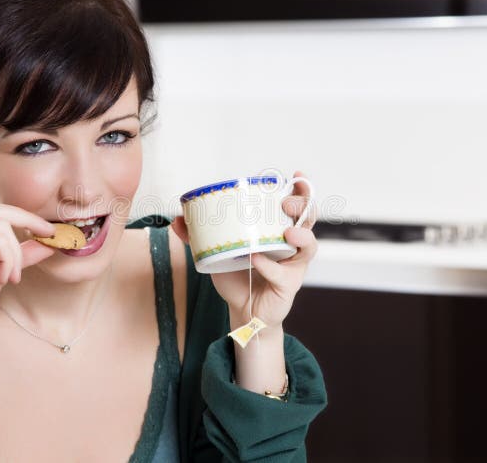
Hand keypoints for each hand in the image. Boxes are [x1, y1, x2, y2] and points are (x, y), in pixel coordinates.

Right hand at [0, 201, 56, 337]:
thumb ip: (19, 252)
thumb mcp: (0, 268)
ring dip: (15, 255)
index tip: (46, 229)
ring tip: (10, 277)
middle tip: (50, 235)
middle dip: (29, 221)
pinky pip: (0, 241)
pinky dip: (9, 260)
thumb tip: (47, 242)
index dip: (22, 216)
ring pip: (3, 228)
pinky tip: (1, 278)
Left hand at [171, 170, 317, 327]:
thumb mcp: (217, 252)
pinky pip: (282, 274)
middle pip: (309, 219)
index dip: (302, 188)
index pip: (297, 204)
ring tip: (287, 233)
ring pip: (309, 246)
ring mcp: (293, 266)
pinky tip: (255, 259)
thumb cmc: (236, 277)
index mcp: (279, 230)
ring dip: (301, 236)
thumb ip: (198, 236)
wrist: (242, 311)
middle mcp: (292, 245)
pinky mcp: (288, 286)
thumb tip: (177, 220)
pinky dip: (268, 266)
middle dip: (302, 206)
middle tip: (285, 204)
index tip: (296, 175)